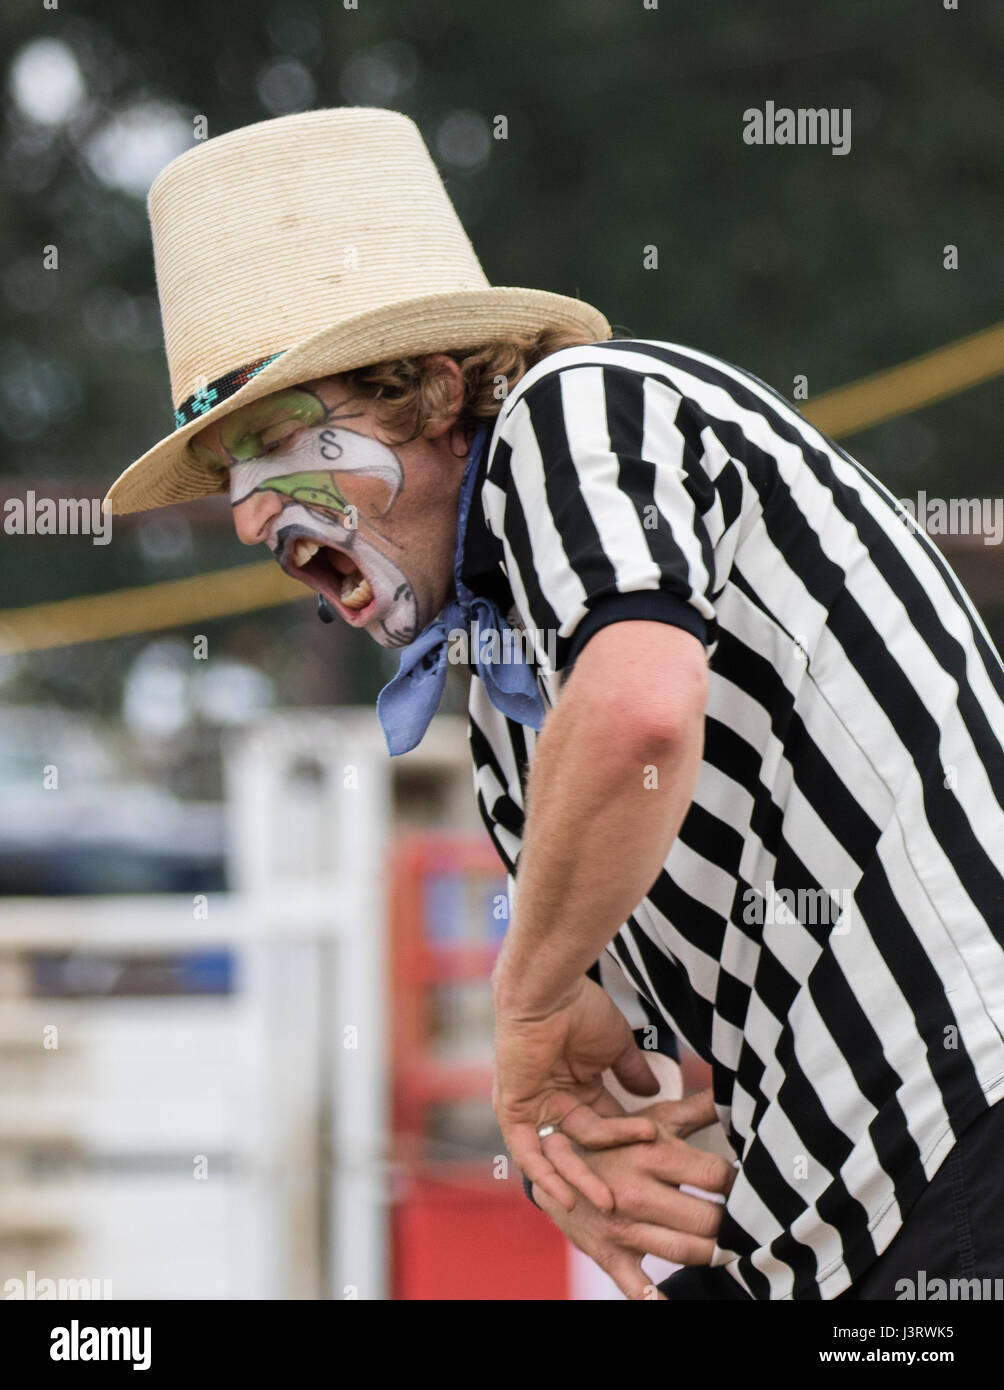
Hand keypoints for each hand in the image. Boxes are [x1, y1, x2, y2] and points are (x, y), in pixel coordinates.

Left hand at [493, 975, 660, 1211]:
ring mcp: (534, 1108)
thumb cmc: (580, 1008)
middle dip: (607, 1172)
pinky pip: (528, 1153)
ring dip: (583, 1180)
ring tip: (609, 1203)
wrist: (550, 992)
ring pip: (559, 1156)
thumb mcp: (616, 1045)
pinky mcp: (514, 1112)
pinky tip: (569, 1197)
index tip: (655, 1161)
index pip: (606, 1127)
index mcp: (578, 1087)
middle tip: (630, 1198)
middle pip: (585, 1147)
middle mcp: (555, 1101)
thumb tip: (653, 1093)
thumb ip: (632, 1071)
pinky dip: (546, 1175)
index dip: (628, 1146)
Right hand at [533, 1088, 735, 1299]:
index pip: (716, 1175)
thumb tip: (734, 1091)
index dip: (740, 1183)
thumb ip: (696, 1108)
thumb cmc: (617, 1141)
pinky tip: (673, 1304)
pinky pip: (634, 1286)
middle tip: (751, 1223)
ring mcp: (622, 1227)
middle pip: (707, 1219)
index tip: (751, 1185)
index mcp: (651, 1152)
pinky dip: (653, 1300)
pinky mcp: (609, 1254)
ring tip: (732, 1249)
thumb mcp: (653, 1118)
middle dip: (734, 1224)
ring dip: (713, 1254)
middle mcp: (637, 1190)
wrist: (556, 1168)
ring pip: (684, 1251)